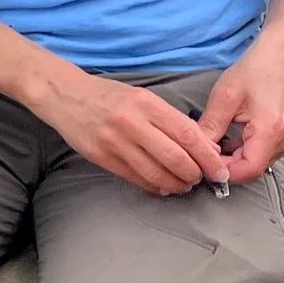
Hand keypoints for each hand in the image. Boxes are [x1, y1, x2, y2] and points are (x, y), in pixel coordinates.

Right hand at [29, 67, 228, 195]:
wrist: (64, 96)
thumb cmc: (108, 96)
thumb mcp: (143, 97)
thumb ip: (170, 119)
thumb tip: (202, 147)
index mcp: (146, 103)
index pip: (188, 135)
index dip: (208, 157)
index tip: (219, 170)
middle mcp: (131, 122)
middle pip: (175, 158)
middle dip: (194, 175)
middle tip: (200, 179)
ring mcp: (114, 141)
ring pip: (156, 173)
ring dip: (175, 184)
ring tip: (182, 185)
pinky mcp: (100, 156)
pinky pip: (135, 178)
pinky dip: (154, 186)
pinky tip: (162, 185)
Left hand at [201, 47, 283, 185]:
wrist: (275, 61)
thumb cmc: (254, 73)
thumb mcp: (224, 99)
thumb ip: (210, 127)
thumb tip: (196, 149)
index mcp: (270, 132)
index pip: (247, 169)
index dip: (223, 171)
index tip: (202, 163)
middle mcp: (282, 142)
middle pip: (251, 170)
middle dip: (224, 165)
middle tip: (202, 153)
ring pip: (254, 164)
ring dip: (232, 159)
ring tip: (212, 144)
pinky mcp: (280, 139)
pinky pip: (258, 155)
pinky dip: (240, 152)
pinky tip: (225, 140)